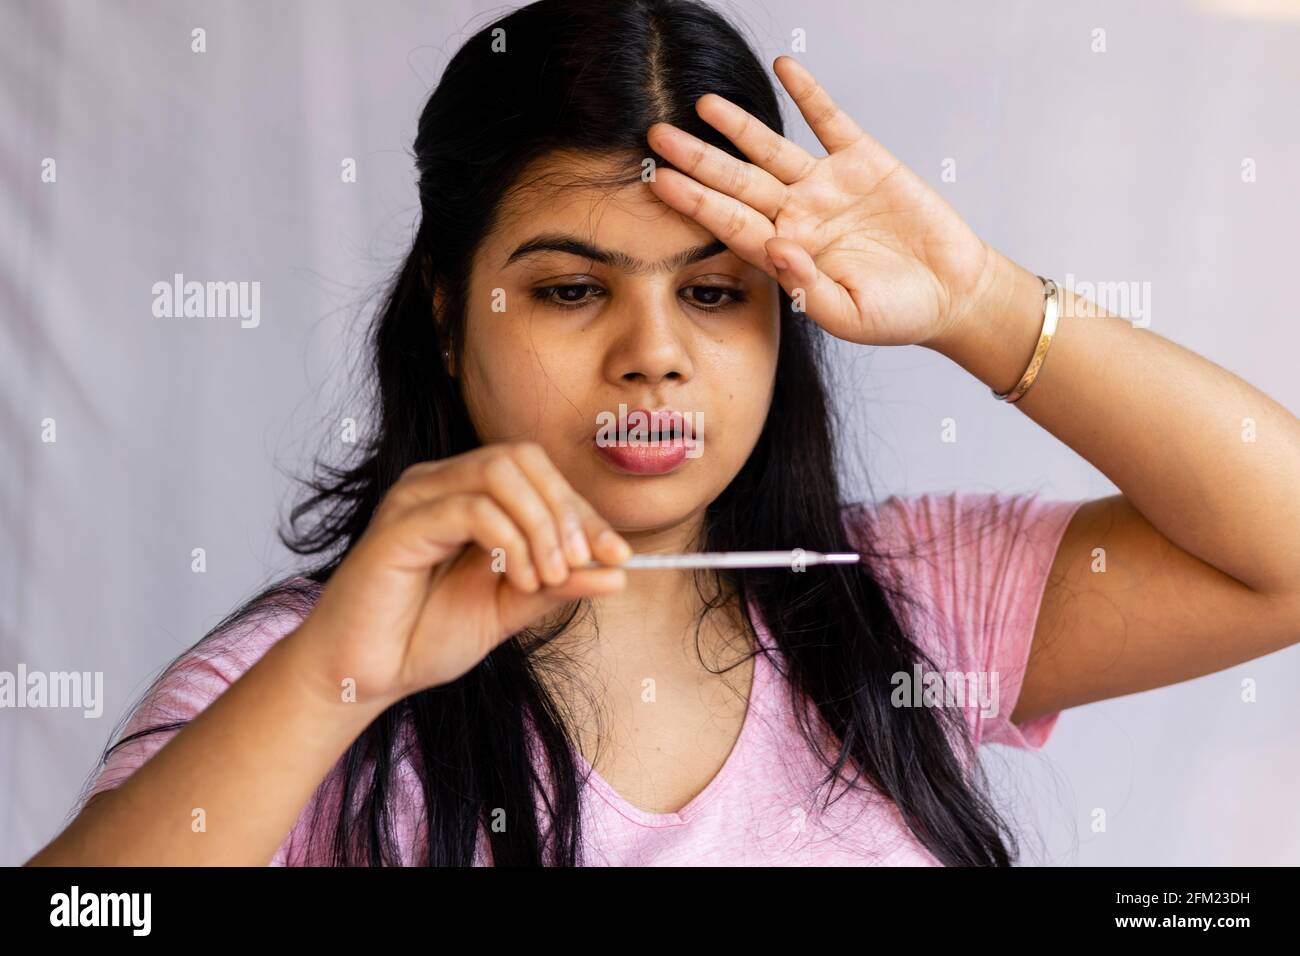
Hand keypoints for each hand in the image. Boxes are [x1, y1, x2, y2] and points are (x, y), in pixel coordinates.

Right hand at [292, 442, 632, 708]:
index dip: (585, 511)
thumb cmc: (426, 637)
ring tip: (549, 576)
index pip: (539, 474)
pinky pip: (470, 508)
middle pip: (523, 458)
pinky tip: (517, 577)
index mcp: (467, 494)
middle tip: (586, 563)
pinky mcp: (398, 525)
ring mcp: (417, 498)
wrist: (366, 675)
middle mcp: (440, 483)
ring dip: (541, 523)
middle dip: (567, 510)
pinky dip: (509, 539)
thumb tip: (618, 573)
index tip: (617, 554)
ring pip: (500, 472)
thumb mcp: (510, 609)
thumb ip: (558, 585)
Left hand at [646, 55, 1000, 349]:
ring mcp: (826, 186)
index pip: (729, 223)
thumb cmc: (897, 313)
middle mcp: (797, 215)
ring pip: (771, 149)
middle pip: (736, 182)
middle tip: (656, 137)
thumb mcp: (849, 316)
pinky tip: (784, 68)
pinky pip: (829, 120)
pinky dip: (808, 95)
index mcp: (786, 253)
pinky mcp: (864, 161)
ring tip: (703, 104)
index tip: (660, 182)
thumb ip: (807, 288)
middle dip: (697, 160)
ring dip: (738, 126)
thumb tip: (776, 249)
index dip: (694, 202)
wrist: (950, 292)